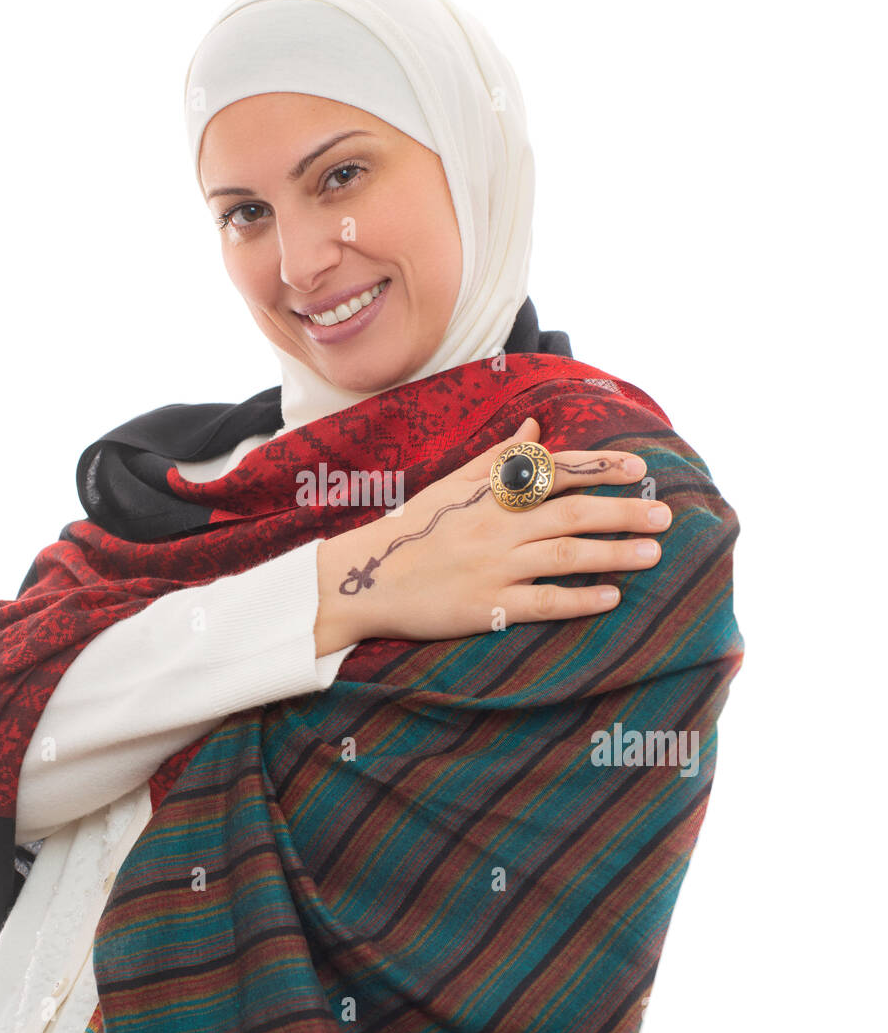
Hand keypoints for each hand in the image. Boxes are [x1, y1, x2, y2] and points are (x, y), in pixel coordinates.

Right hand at [314, 416, 671, 651]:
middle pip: (571, 514)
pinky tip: (611, 598)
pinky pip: (542, 602)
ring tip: (652, 553)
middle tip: (664, 516)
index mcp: (490, 494)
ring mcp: (493, 567)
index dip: (600, 470)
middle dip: (622, 512)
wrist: (367, 579)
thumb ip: (497, 457)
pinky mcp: (487, 606)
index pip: (556, 473)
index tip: (640, 470)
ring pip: (566, 556)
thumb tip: (536, 426)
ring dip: (613, 554)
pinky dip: (579, 600)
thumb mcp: (451, 485)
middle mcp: (496, 526)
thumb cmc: (413, 530)